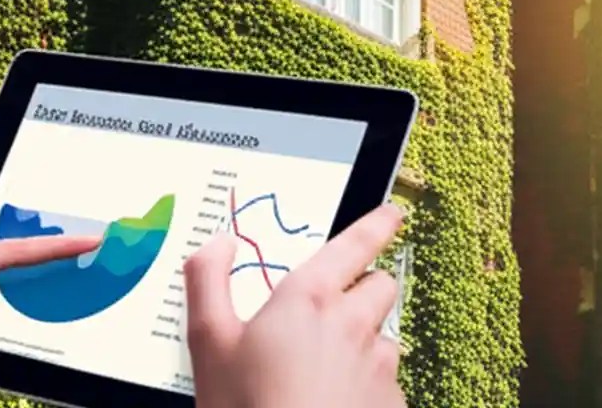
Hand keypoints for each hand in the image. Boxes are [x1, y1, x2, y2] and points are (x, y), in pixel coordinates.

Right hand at [184, 203, 406, 407]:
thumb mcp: (208, 343)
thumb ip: (208, 281)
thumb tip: (218, 243)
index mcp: (309, 299)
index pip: (358, 244)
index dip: (379, 223)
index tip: (394, 213)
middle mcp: (353, 326)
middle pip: (382, 286)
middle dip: (366, 288)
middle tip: (335, 309)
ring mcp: (378, 369)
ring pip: (386, 337)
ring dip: (366, 343)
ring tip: (327, 370)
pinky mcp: (390, 406)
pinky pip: (388, 385)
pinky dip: (368, 388)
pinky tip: (335, 406)